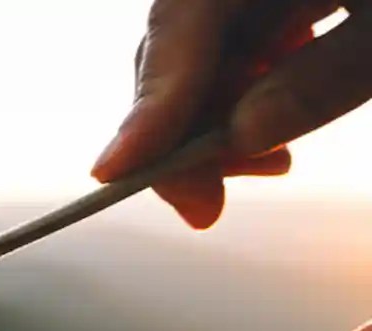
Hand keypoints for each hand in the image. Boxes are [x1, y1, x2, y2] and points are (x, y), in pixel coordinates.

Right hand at [92, 0, 371, 228]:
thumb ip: (324, 79)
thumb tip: (241, 138)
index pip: (180, 18)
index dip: (149, 101)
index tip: (116, 173)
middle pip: (177, 39)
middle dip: (182, 124)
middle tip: (204, 201)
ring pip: (200, 48)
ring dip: (218, 115)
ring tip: (267, 163)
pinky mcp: (271, 0)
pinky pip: (235, 38)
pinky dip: (246, 88)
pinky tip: (274, 121)